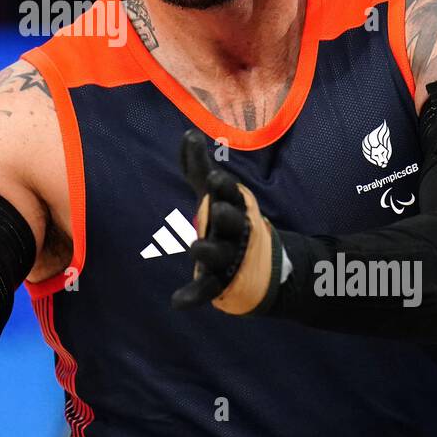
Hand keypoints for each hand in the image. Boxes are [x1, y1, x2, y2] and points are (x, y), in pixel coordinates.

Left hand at [171, 129, 286, 314]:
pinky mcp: (220, 282)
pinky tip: (177, 303)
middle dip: (225, 215)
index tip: (213, 178)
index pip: (230, 195)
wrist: (259, 263)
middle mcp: (234, 233)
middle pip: (232, 222)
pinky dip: (193, 296)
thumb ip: (198, 166)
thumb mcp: (216, 193)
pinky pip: (206, 290)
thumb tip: (188, 133)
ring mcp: (228, 258)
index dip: (223, 187)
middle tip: (216, 208)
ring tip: (195, 248)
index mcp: (234, 208)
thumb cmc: (229, 219)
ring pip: (220, 254)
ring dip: (209, 251)